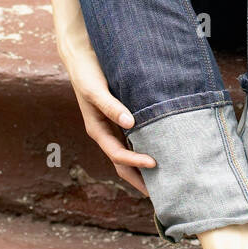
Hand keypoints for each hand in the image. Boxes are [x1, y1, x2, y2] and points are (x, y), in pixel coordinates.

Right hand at [58, 31, 155, 195]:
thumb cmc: (87, 73)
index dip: (136, 163)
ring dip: (143, 167)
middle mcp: (106, 132)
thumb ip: (111, 106)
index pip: (118, 156)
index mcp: (97, 131)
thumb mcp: (96, 90)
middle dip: (140, 179)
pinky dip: (146, 147)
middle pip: (124, 163)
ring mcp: (113, 126)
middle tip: (162, 192)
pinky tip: (162, 149)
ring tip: (164, 178)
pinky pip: (135, 137)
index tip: (155, 164)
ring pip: (130, 152)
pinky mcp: (122, 116)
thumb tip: (130, 123)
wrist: (82, 56)